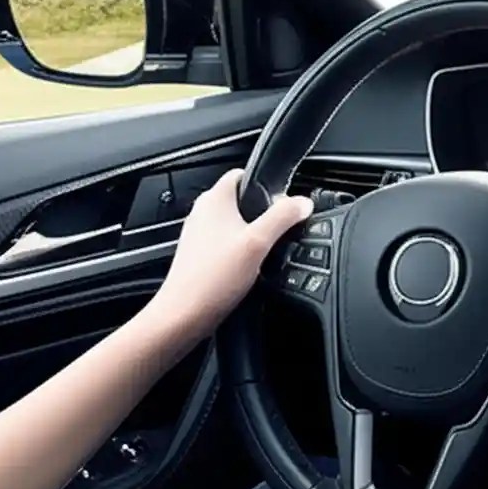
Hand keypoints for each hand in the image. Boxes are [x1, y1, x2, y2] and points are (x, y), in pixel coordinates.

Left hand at [143, 169, 312, 338]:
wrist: (185, 315)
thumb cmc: (213, 278)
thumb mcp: (259, 242)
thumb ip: (283, 217)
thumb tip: (303, 203)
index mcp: (215, 199)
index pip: (242, 173)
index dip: (265, 183)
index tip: (283, 199)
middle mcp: (203, 213)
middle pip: (241, 201)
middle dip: (262, 214)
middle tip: (277, 232)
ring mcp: (199, 235)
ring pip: (234, 224)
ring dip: (251, 235)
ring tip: (263, 253)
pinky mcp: (200, 255)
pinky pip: (226, 244)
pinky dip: (240, 252)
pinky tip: (248, 269)